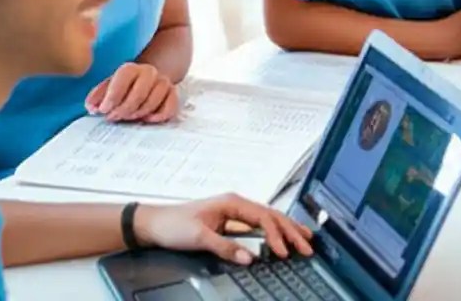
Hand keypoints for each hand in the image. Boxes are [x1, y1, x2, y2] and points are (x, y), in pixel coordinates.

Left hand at [85, 63, 178, 122]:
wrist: (147, 78)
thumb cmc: (124, 86)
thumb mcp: (108, 86)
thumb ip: (97, 96)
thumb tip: (92, 108)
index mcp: (131, 69)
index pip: (123, 80)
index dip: (112, 97)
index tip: (103, 110)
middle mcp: (149, 73)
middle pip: (139, 93)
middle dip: (124, 109)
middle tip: (114, 117)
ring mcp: (163, 83)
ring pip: (154, 101)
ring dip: (139, 113)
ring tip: (129, 118)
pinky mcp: (173, 94)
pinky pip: (170, 107)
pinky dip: (159, 116)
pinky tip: (148, 119)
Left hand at [136, 193, 314, 265]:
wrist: (152, 224)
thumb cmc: (172, 224)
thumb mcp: (198, 237)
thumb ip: (225, 246)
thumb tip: (249, 257)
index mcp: (232, 203)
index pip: (264, 218)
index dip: (277, 235)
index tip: (283, 252)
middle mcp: (236, 204)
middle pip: (272, 216)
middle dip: (291, 231)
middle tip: (307, 246)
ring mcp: (234, 212)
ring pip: (268, 220)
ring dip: (286, 230)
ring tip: (305, 239)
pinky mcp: (230, 222)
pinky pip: (259, 226)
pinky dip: (273, 233)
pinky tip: (281, 239)